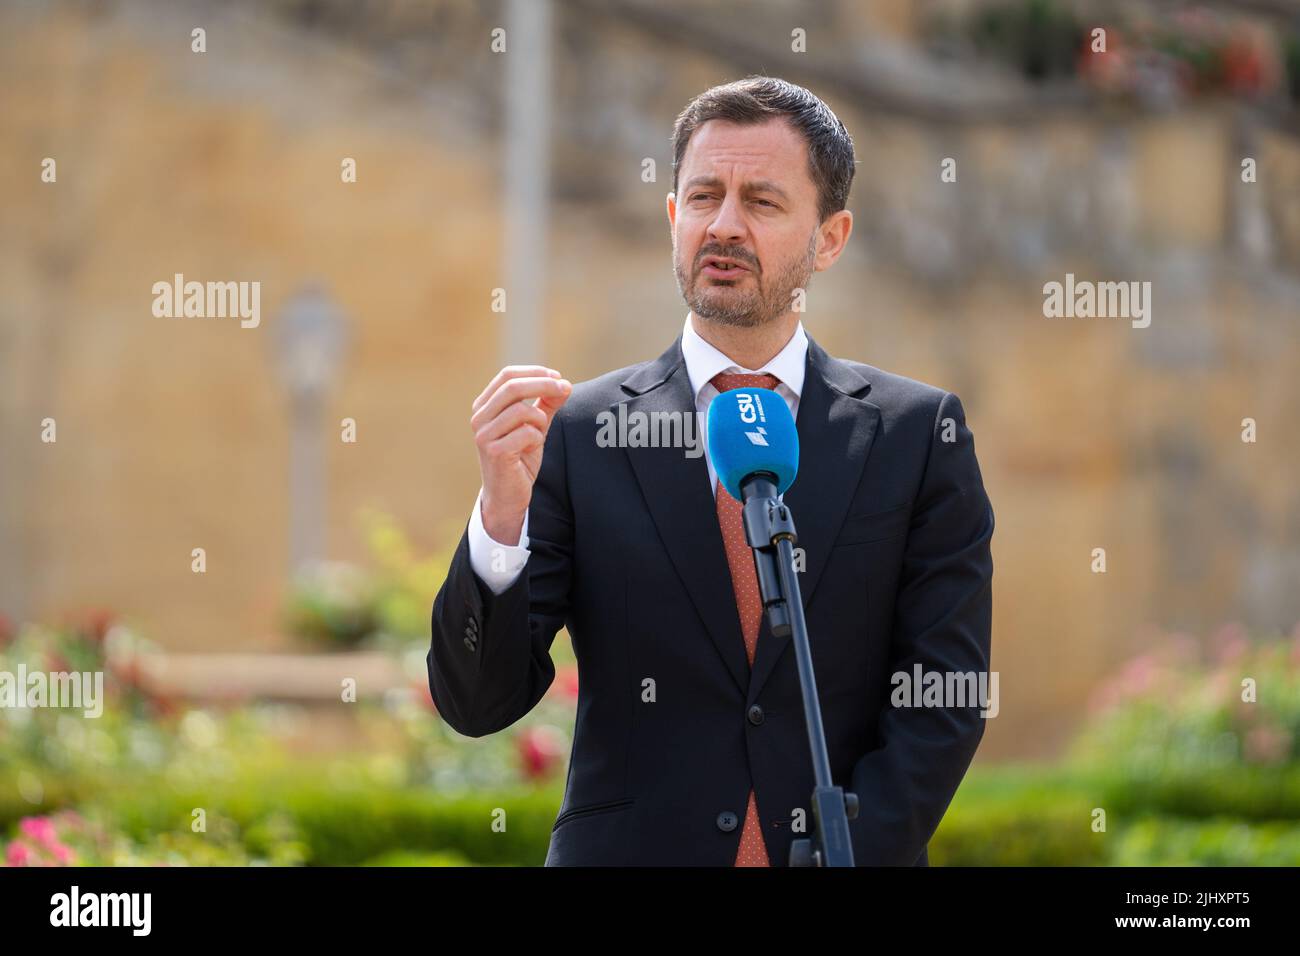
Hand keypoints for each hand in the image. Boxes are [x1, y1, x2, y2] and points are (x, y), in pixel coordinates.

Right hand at [471, 365, 571, 544]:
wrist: (508, 495)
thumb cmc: (520, 458)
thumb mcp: (535, 426)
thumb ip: (546, 404)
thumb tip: (564, 384)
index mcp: (484, 406)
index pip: (507, 375)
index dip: (535, 372)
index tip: (558, 378)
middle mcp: (479, 417)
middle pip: (513, 386)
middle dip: (544, 385)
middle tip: (565, 388)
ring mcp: (483, 434)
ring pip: (521, 410)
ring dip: (540, 419)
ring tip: (539, 434)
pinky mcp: (494, 451)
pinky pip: (526, 433)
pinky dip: (536, 438)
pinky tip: (531, 449)